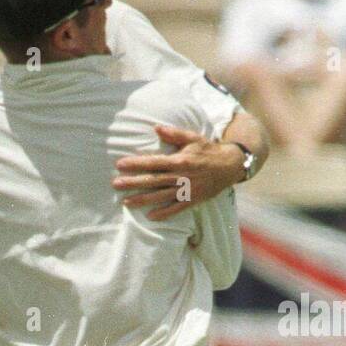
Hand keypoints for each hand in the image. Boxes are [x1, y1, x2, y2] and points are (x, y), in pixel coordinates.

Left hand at [113, 125, 244, 220]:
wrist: (230, 166)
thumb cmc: (208, 150)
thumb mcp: (193, 138)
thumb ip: (174, 134)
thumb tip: (156, 128)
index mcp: (179, 160)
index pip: (153, 162)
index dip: (136, 164)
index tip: (120, 164)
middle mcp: (181, 176)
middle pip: (153, 180)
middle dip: (133, 182)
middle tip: (115, 184)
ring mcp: (186, 190)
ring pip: (160, 196)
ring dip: (142, 199)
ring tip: (125, 202)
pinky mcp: (192, 200)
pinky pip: (176, 209)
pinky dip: (163, 213)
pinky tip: (150, 216)